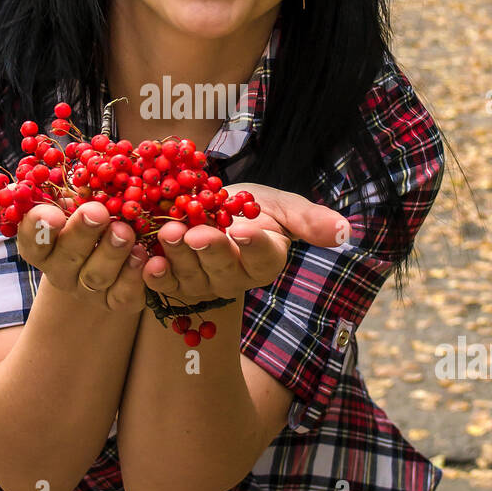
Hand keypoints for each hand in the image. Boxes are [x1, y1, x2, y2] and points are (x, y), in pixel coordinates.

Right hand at [0, 191, 149, 311]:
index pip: (31, 242)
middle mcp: (63, 272)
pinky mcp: (120, 300)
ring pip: (98, 275)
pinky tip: (146, 256)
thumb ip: (19, 197)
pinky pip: (127, 294)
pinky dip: (137, 276)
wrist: (105, 255)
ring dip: (112, 252)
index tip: (50, 212)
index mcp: (42, 248)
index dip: (37, 229)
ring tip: (125, 230)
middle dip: (81, 233)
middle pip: (67, 257)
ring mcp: (92, 289)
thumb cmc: (74, 217)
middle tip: (96, 211)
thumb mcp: (50, 200)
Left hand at [139, 182, 351, 306]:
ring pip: (190, 276)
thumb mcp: (282, 205)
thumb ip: (310, 220)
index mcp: (265, 262)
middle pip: (222, 270)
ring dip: (177, 256)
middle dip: (208, 251)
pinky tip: (146, 260)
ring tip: (167, 233)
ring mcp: (201, 284)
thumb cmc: (252, 207)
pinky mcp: (172, 282)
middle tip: (195, 233)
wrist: (211, 206)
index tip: (243, 231)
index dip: (253, 246)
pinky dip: (153, 273)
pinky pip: (163, 283)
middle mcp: (234, 280)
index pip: (263, 258)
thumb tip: (345, 232)